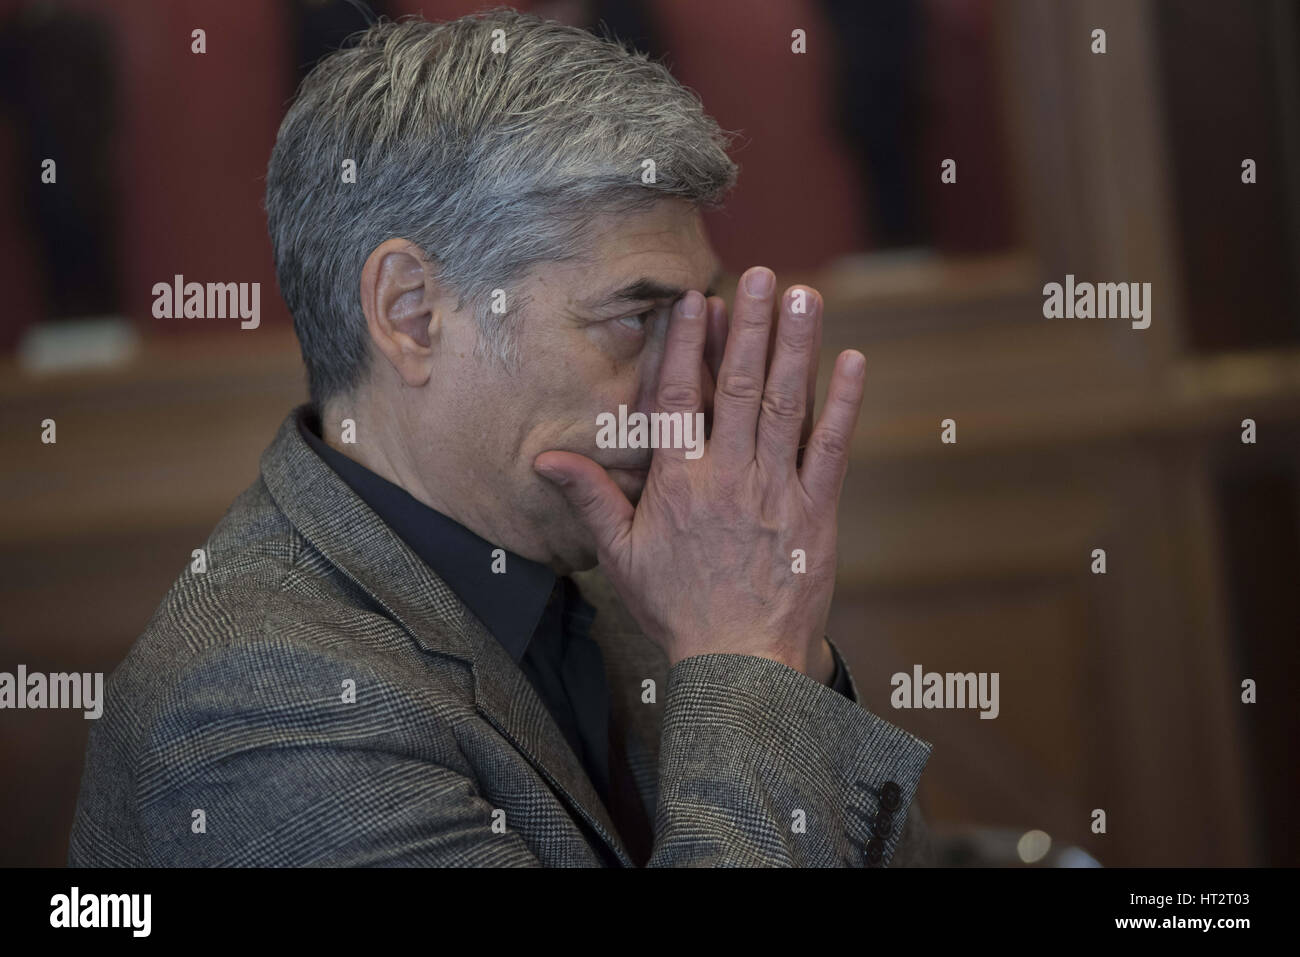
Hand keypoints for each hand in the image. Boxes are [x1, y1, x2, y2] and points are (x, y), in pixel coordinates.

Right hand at [534, 266, 863, 680]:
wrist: (740, 662)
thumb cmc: (676, 608)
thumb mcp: (622, 555)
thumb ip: (591, 498)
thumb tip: (545, 459)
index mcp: (680, 482)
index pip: (683, 397)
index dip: (690, 343)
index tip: (697, 300)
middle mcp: (730, 475)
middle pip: (741, 386)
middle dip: (749, 325)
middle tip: (760, 274)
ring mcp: (777, 490)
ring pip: (788, 405)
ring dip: (796, 346)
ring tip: (803, 295)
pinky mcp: (816, 510)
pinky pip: (832, 447)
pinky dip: (844, 403)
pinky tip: (854, 361)